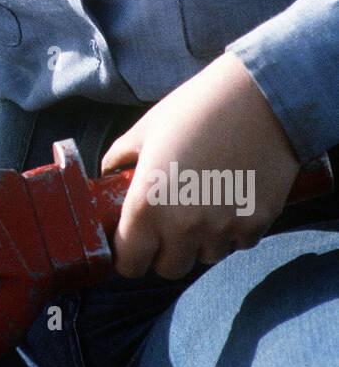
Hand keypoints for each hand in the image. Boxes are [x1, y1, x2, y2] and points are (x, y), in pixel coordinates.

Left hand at [101, 53, 300, 279]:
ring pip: (205, 257)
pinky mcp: (255, 223)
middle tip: (168, 227)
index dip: (129, 256)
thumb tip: (108, 171)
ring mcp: (221, 228)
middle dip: (165, 253)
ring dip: (201, 242)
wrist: (258, 97)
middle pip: (168, 269)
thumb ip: (121, 156)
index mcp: (147, 204)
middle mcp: (182, 225)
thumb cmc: (196, 108)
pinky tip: (231, 199)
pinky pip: (238, 243)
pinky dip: (233, 231)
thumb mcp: (146, 129)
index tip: (134, 245)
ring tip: (203, 206)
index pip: (129, 262)